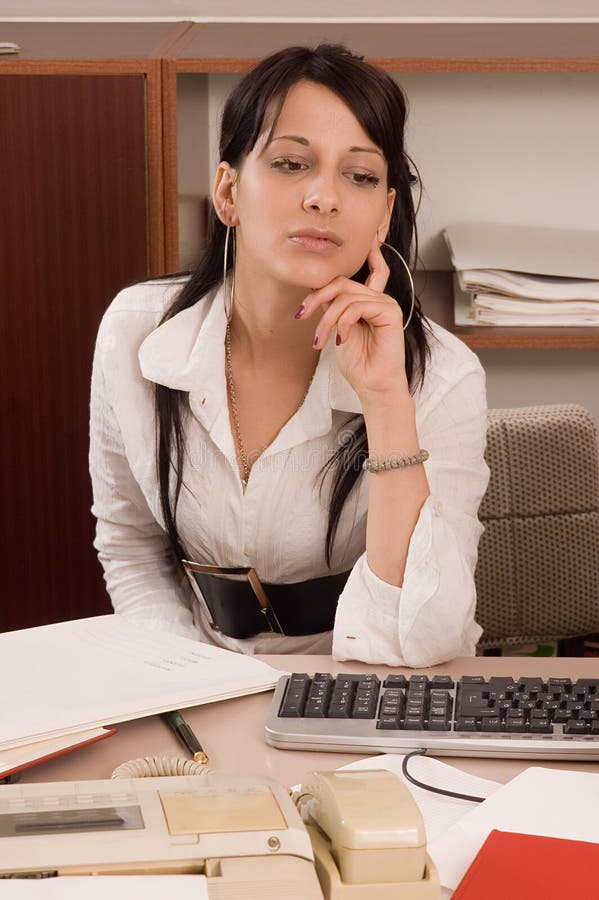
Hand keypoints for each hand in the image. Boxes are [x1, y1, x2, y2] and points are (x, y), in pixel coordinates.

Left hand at [294, 235, 408, 398]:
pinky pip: (357, 306)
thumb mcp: (338, 329)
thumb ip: (334, 307)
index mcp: (369, 302)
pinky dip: (342, 323)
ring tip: (320, 340)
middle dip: (317, 297)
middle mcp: (379, 299)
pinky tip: (341, 339)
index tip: (367, 241)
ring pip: (345, 296)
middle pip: (343, 282)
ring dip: (326, 319)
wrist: (372, 385)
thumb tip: (317, 289)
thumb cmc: (358, 363)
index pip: (372, 270)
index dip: (370, 255)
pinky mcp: (390, 313)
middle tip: (302, 315)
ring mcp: (386, 305)